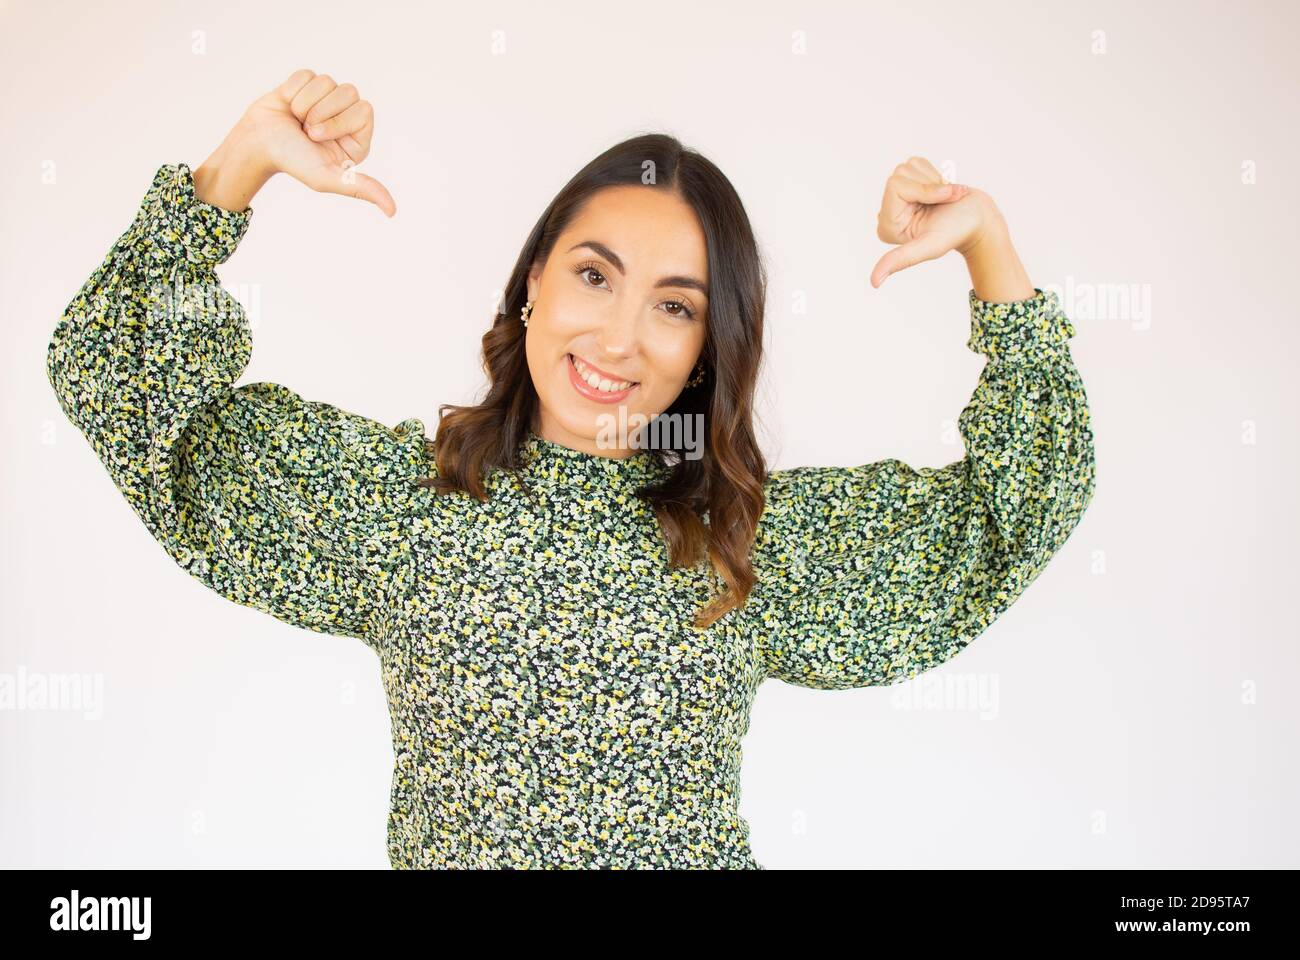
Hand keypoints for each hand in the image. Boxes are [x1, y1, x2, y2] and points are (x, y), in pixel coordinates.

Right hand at [198, 68, 395, 216]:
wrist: (256, 144)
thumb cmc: (292, 161)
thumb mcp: (327, 178)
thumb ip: (360, 188)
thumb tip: (392, 211)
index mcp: (357, 138)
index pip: (364, 110)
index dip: (339, 119)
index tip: (317, 136)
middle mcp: (346, 118)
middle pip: (349, 91)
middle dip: (321, 110)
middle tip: (306, 130)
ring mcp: (327, 100)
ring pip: (327, 81)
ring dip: (305, 102)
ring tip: (297, 120)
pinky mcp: (308, 84)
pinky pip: (307, 75)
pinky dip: (293, 91)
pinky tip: (288, 107)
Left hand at [870, 156, 998, 287]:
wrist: (978, 219)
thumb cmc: (957, 232)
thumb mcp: (928, 246)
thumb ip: (900, 259)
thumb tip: (875, 282)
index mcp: (887, 225)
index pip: (896, 186)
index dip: (923, 189)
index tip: (939, 203)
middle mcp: (888, 211)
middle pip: (901, 174)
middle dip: (929, 183)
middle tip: (943, 201)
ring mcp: (898, 196)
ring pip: (909, 166)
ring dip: (934, 178)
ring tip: (944, 198)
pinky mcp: (910, 182)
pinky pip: (917, 163)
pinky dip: (935, 172)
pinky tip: (941, 191)